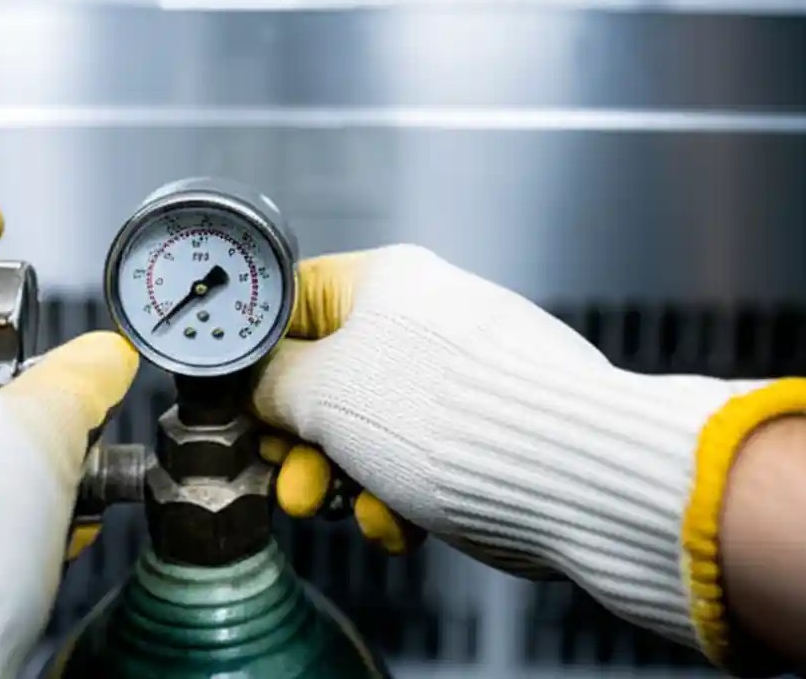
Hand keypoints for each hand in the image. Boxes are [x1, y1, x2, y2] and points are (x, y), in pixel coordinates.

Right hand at [251, 244, 805, 667]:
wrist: (570, 474)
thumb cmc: (451, 416)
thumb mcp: (324, 393)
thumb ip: (271, 384)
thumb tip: (255, 386)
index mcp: (383, 282)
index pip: (291, 301)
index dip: (255, 357)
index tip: (235, 404)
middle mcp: (421, 320)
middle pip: (325, 377)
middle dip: (299, 439)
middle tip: (285, 475)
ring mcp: (455, 375)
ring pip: (366, 428)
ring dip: (344, 477)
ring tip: (350, 509)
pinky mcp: (482, 428)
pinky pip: (413, 458)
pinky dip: (395, 494)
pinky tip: (399, 523)